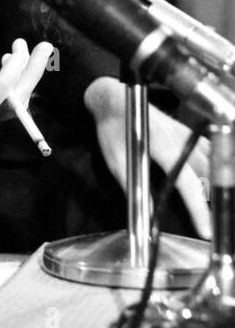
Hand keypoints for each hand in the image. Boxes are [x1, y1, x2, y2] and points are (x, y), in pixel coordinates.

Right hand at [0, 30, 52, 123]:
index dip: (9, 79)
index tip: (18, 51)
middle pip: (8, 105)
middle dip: (30, 76)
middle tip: (41, 47)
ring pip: (14, 106)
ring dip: (28, 78)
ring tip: (20, 50)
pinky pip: (11, 104)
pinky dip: (21, 83)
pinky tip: (13, 63)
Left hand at [85, 76, 211, 238]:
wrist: (112, 97)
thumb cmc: (112, 128)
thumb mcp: (116, 161)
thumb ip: (133, 187)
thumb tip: (147, 213)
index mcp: (163, 147)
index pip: (188, 183)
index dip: (198, 208)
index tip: (205, 229)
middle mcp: (181, 139)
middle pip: (209, 175)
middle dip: (213, 202)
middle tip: (210, 224)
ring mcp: (187, 134)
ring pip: (213, 163)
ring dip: (214, 184)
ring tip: (212, 206)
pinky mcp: (187, 131)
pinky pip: (209, 151)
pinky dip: (214, 167)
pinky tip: (210, 180)